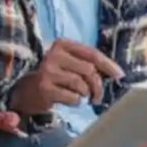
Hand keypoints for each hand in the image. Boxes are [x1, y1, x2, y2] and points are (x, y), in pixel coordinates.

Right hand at [9, 39, 124, 114]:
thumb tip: (116, 73)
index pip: (92, 54)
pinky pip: (72, 97)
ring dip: (86, 94)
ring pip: (81, 84)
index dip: (108, 65)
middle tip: (97, 96)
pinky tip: (71, 100)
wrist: (26, 90)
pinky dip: (76, 101)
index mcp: (63, 44)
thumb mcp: (70, 63)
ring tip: (83, 97)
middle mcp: (54, 54)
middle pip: (89, 70)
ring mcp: (47, 71)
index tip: (119, 76)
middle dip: (97, 86)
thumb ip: (88, 64)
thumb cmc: (55, 76)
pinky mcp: (45, 88)